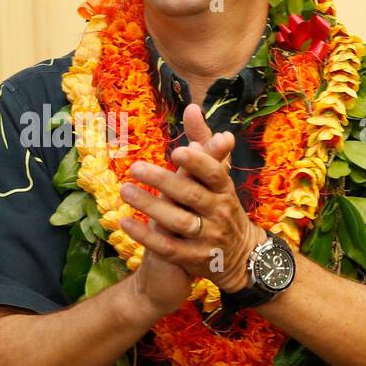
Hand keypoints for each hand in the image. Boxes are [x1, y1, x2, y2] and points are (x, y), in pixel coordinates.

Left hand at [119, 104, 263, 295]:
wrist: (241, 256)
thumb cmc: (222, 208)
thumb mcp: (219, 178)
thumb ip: (204, 144)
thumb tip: (192, 107)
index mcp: (226, 191)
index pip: (216, 174)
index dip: (199, 163)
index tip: (178, 151)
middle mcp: (220, 214)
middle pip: (192, 196)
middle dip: (164, 182)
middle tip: (134, 168)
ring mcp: (209, 238)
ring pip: (179, 222)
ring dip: (151, 207)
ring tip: (124, 191)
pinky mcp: (195, 259)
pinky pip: (168, 248)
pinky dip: (146, 236)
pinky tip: (124, 222)